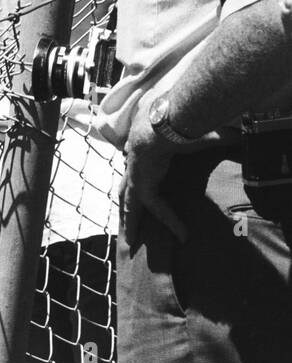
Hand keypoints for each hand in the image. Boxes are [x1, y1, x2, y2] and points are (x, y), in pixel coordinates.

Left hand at [121, 97, 227, 244]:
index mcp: (144, 150)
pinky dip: (172, 222)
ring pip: (131, 204)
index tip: (143, 180)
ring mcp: (135, 176)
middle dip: (126, 205)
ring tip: (134, 240)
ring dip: (133, 221)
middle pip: (126, 188)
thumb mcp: (196, 131)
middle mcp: (135, 164)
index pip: (138, 166)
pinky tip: (184, 236)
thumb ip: (216, 137)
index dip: (140, 175)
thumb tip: (238, 136)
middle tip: (124, 222)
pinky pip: (158, 209)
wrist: (163, 122)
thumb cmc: (178, 122)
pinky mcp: (143, 187)